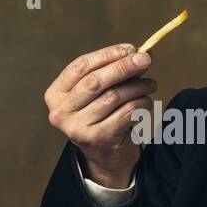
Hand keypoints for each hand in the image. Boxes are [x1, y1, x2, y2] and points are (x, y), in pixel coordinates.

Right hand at [44, 43, 156, 187]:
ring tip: (151, 84)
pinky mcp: (98, 139)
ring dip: (137, 86)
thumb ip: (112, 73)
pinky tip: (145, 102)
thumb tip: (138, 53)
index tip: (129, 48)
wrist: (105, 158)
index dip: (107, 55)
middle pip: (96, 81)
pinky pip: (125, 113)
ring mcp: (77, 128)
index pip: (80, 66)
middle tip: (145, 59)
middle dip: (124, 67)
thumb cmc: (102, 118)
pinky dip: (140, 104)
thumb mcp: (99, 94)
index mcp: (55, 94)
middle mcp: (61, 112)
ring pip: (113, 96)